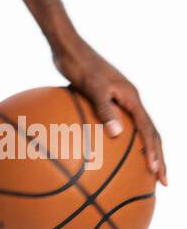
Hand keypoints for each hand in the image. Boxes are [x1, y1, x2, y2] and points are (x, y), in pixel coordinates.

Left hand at [51, 37, 166, 185]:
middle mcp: (129, 100)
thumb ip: (104, 108)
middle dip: (157, 157)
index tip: (155, 172)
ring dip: (144, 151)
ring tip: (144, 171)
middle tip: (161, 180)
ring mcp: (119, 100)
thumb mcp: (92, 86)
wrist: (67, 48)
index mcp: (131, 98)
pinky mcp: (106, 100)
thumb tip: (117, 134)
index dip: (153, 152)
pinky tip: (108, 152)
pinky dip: (120, 140)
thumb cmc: (79, 65)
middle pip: (150, 133)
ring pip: (137, 130)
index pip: (149, 130)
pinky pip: (119, 124)